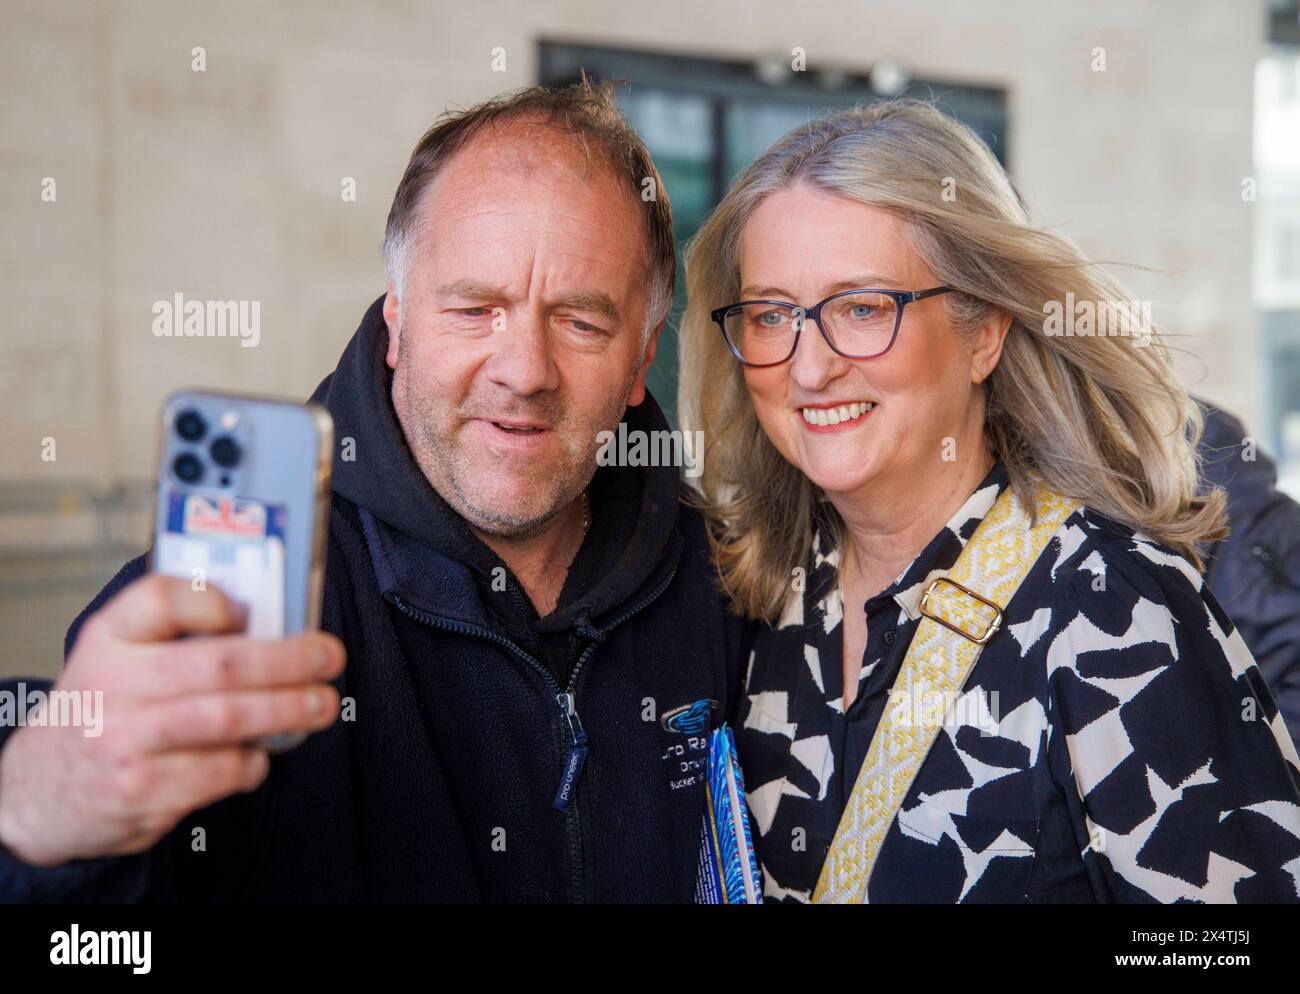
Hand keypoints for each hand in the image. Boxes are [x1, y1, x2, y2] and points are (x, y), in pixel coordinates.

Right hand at [0, 574, 343, 866]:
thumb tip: (273, 627)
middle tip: (328, 657)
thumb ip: (176, 637)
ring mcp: (125, 742)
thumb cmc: (102, 712)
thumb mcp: (118, 659)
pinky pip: (219, 772)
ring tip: (321, 705)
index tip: (247, 609)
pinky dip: (251, 763)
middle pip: (219, 664)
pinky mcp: (141, 792)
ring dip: (288, 711)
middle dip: (289, 660)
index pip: (159, 598)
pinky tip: (257, 755)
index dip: (212, 601)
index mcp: (108, 639)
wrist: (38, 792)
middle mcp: (112, 686)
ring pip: (228, 720)